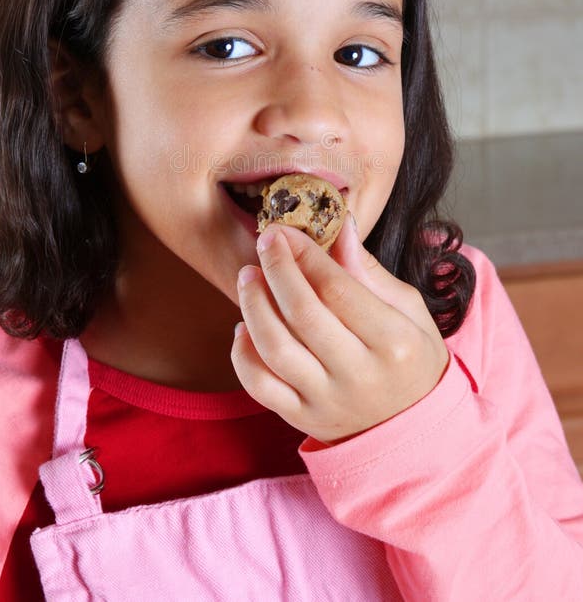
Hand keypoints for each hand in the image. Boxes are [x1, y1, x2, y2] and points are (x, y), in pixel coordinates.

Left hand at [231, 214, 449, 443]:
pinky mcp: (303, 420)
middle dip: (277, 269)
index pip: (337, 288)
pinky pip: (259, 387)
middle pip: (302, 314)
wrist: (412, 428)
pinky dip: (242, 354)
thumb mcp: (408, 309)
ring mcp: (328, 401)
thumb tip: (339, 227)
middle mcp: (360, 375)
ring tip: (248, 276)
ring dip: (253, 305)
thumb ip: (368, 271)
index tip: (286, 230)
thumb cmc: (411, 358)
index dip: (305, 253)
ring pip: (275, 349)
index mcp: (394, 342)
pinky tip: (245, 327)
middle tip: (265, 242)